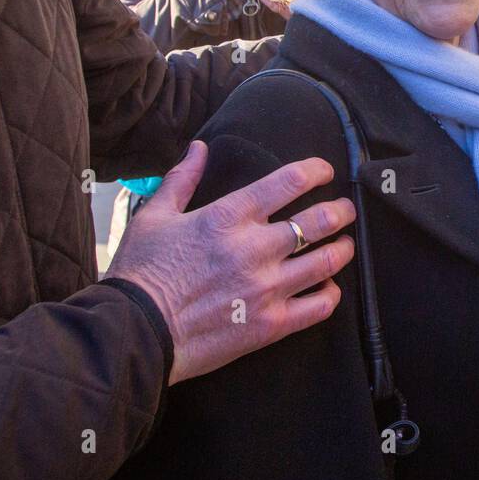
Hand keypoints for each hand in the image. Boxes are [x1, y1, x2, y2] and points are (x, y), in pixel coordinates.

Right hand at [106, 142, 356, 384]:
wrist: (133, 332)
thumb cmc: (140, 273)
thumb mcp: (154, 216)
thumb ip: (182, 179)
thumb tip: (199, 148)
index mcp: (228, 217)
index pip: (290, 181)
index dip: (317, 170)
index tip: (325, 172)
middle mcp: (254, 248)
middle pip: (321, 219)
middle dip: (341, 211)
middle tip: (345, 210)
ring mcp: (266, 288)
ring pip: (328, 261)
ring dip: (343, 249)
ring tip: (344, 245)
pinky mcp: (270, 325)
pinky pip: (320, 307)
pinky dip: (331, 294)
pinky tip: (328, 288)